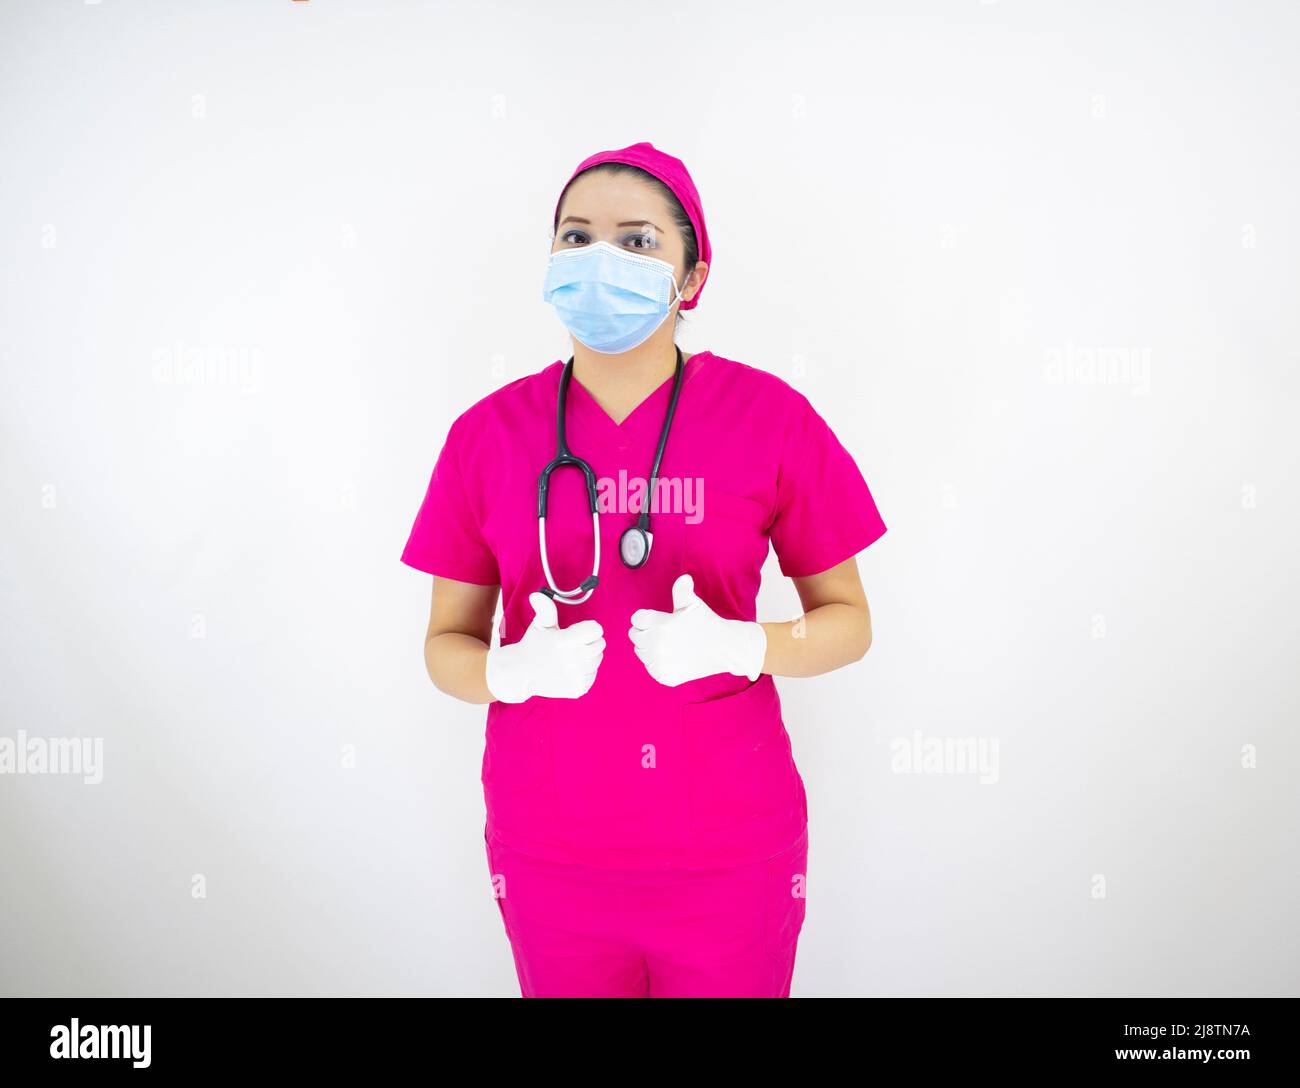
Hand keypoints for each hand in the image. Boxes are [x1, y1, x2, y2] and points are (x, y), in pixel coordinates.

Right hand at [485, 592, 604, 702]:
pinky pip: (593, 675)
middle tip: (573, 644)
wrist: (521, 673)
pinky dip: (585, 671)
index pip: (596, 630)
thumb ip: (545, 609)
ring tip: (570, 657)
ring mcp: (577, 677)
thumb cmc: (534, 645)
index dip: (587, 628)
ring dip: (588, 656)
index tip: (576, 632)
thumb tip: (537, 595)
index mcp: (565, 642)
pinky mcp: (579, 689)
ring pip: (597, 659)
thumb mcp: (539, 625)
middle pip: (600, 644)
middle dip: (589, 641)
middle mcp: (573, 661)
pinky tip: (570, 669)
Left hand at [628, 573, 766, 685]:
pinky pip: (650, 668)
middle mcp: (657, 645)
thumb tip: (683, 578)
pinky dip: (658, 663)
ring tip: (669, 644)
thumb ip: (682, 590)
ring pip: (641, 652)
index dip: (647, 618)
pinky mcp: (664, 676)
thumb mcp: (694, 604)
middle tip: (665, 632)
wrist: (725, 649)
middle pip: (635, 635)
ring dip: (650, 647)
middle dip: (646, 631)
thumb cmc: (707, 623)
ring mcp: (660, 663)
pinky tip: (672, 657)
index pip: (637, 619)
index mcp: (660, 624)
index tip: (660, 620)